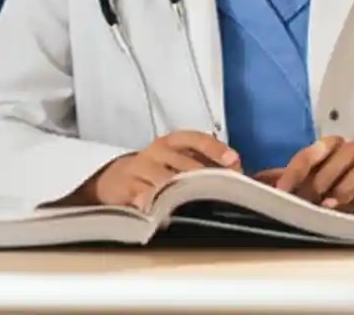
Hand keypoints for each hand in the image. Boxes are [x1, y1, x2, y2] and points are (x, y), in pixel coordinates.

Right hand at [80, 130, 240, 211]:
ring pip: (166, 182)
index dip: (216, 149)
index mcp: (173, 142)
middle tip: (226, 194)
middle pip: (186, 165)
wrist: (115, 179)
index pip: (197, 139)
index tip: (234, 161)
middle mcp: (157, 152)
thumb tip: (238, 173)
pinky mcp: (127, 188)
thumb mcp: (178, 160)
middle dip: (208, 181)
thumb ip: (205, 164)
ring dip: (184, 195)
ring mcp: (141, 169)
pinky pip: (144, 197)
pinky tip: (165, 214)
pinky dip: (156, 206)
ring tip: (200, 206)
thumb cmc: (157, 170)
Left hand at [255, 136, 353, 214]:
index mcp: (331, 143)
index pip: (306, 156)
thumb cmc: (352, 171)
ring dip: (340, 204)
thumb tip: (258, 179)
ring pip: (345, 189)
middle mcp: (350, 146)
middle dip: (317, 196)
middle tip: (319, 205)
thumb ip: (294, 174)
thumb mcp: (325, 168)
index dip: (292, 175)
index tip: (281, 193)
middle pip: (324, 177)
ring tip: (341, 206)